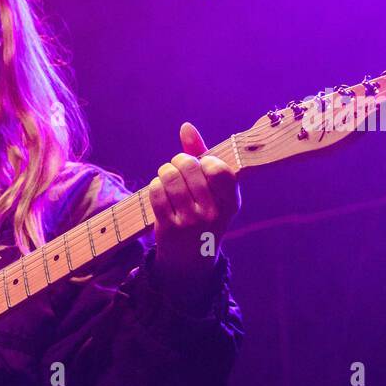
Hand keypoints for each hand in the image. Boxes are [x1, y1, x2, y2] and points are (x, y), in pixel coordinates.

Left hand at [148, 122, 240, 306]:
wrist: (191, 258)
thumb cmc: (203, 213)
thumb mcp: (212, 190)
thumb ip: (201, 155)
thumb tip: (185, 127)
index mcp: (230, 203)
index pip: (220, 169)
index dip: (205, 160)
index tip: (201, 164)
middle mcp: (213, 214)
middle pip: (189, 167)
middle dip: (178, 161)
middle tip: (177, 166)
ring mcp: (191, 222)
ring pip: (170, 178)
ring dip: (164, 171)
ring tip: (167, 176)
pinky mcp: (169, 228)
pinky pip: (157, 193)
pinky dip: (155, 185)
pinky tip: (160, 188)